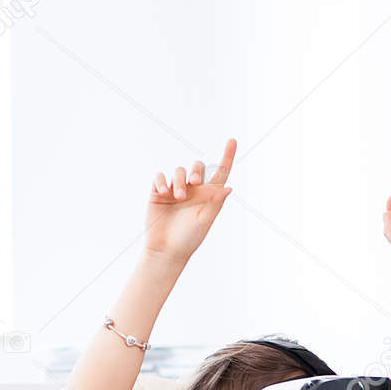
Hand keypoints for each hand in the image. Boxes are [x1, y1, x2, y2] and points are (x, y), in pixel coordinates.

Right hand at [144, 138, 235, 261]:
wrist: (166, 249)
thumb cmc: (189, 238)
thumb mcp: (205, 221)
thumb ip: (215, 203)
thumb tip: (229, 187)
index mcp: (208, 196)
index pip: (220, 173)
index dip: (227, 156)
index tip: (232, 140)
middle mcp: (193, 190)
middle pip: (197, 167)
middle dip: (196, 170)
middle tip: (193, 182)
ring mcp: (175, 190)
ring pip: (179, 171)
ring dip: (179, 181)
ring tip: (177, 196)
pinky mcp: (158, 192)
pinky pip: (160, 177)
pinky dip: (161, 181)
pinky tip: (163, 192)